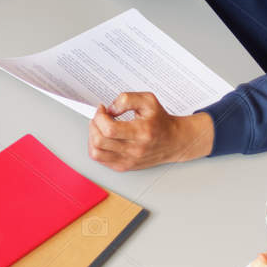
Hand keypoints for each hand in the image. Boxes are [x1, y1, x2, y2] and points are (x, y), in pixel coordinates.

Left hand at [88, 93, 214, 170]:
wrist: (174, 141)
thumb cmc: (160, 121)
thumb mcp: (148, 101)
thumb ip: (127, 99)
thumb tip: (109, 109)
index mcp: (142, 132)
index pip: (109, 129)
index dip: (100, 116)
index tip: (102, 109)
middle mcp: (134, 149)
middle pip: (100, 140)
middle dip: (94, 124)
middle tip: (99, 117)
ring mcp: (128, 160)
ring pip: (96, 152)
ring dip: (92, 137)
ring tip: (99, 128)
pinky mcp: (124, 166)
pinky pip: (100, 159)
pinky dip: (96, 147)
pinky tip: (103, 138)